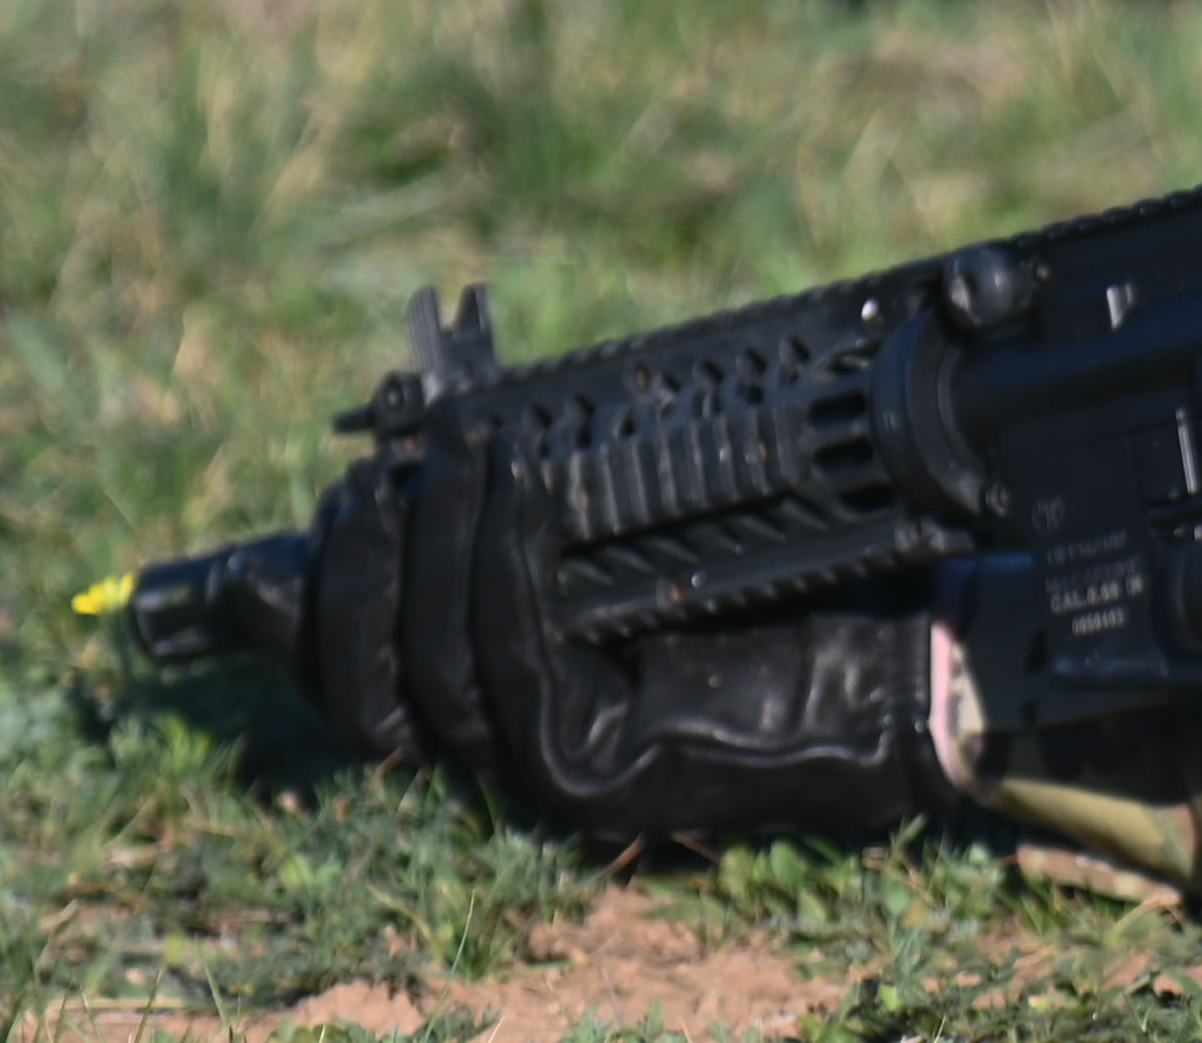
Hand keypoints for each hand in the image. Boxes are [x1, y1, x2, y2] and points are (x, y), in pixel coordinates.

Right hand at [299, 424, 947, 845]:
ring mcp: (539, 767)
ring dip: (434, 548)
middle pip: (362, 682)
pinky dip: (509, 569)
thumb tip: (447, 434)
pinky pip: (518, 660)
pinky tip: (527, 492)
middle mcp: (500, 744)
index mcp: (497, 695)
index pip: (353, 669)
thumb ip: (537, 508)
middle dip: (354, 573)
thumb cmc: (779, 591)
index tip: (322, 505)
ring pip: (430, 666)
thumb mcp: (638, 538)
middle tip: (376, 475)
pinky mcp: (590, 767)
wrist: (889, 664)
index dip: (312, 598)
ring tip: (459, 454)